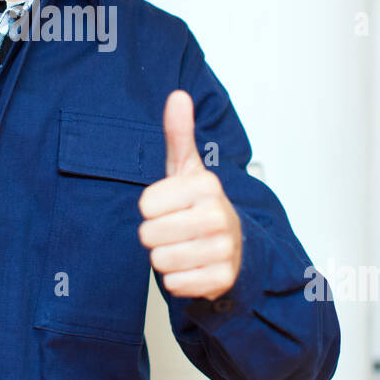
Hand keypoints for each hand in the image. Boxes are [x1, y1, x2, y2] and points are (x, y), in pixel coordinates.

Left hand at [137, 90, 242, 300]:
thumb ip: (178, 133)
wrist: (233, 246)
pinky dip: (178, 279)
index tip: (169, 205)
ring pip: (160, 260)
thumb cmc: (200, 205)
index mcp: (207, 185)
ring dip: (165, 257)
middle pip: (149, 234)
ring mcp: (223, 249)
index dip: (151, 208)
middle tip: (175, 229)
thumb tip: (177, 96)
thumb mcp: (186, 168)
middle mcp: (218, 216)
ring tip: (183, 246)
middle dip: (155, 235)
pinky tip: (192, 266)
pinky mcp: (221, 279)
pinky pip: (175, 284)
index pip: (146, 204)